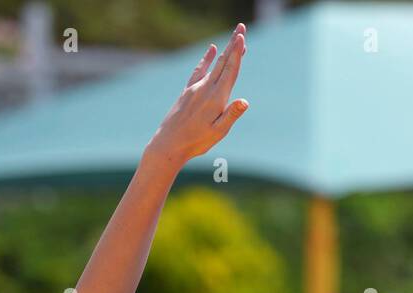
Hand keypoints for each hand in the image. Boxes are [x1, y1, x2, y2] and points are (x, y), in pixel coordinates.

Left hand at [145, 23, 248, 167]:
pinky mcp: (188, 92)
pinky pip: (199, 71)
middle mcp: (206, 88)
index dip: (237, 53)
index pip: (230, 70)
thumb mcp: (218, 132)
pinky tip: (211, 50)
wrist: (168, 144)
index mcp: (216, 98)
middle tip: (241, 28)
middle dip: (233, 45)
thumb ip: (231, 115)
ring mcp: (195, 88)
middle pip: (223, 62)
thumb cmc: (195, 141)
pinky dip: (207, 60)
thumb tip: (244, 102)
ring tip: (233, 38)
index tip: (242, 37)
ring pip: (214, 65)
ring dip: (224, 51)